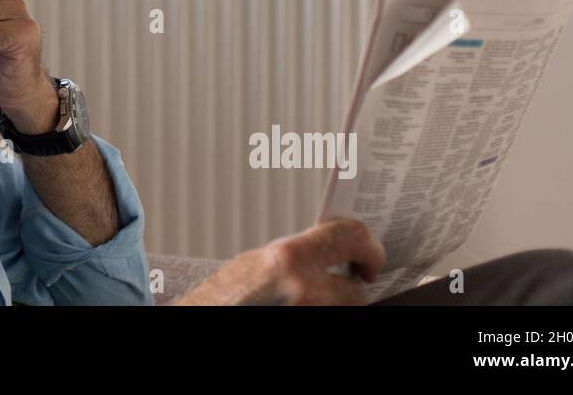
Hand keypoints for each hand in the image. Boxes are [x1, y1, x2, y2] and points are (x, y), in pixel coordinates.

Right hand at [173, 218, 385, 305]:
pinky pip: (331, 317)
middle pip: (357, 292)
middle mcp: (302, 292)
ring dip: (339, 305)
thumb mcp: (257, 265)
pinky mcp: (308, 335)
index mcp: (288, 259)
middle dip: (357, 290)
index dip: (370, 246)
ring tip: (320, 297)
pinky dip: (328, 312)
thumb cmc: (222, 298)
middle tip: (359, 282)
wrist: (202, 319)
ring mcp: (307, 316)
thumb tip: (335, 252)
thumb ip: (297, 256)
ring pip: (346, 311)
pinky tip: (310, 307)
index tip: (371, 257)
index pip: (351, 236)